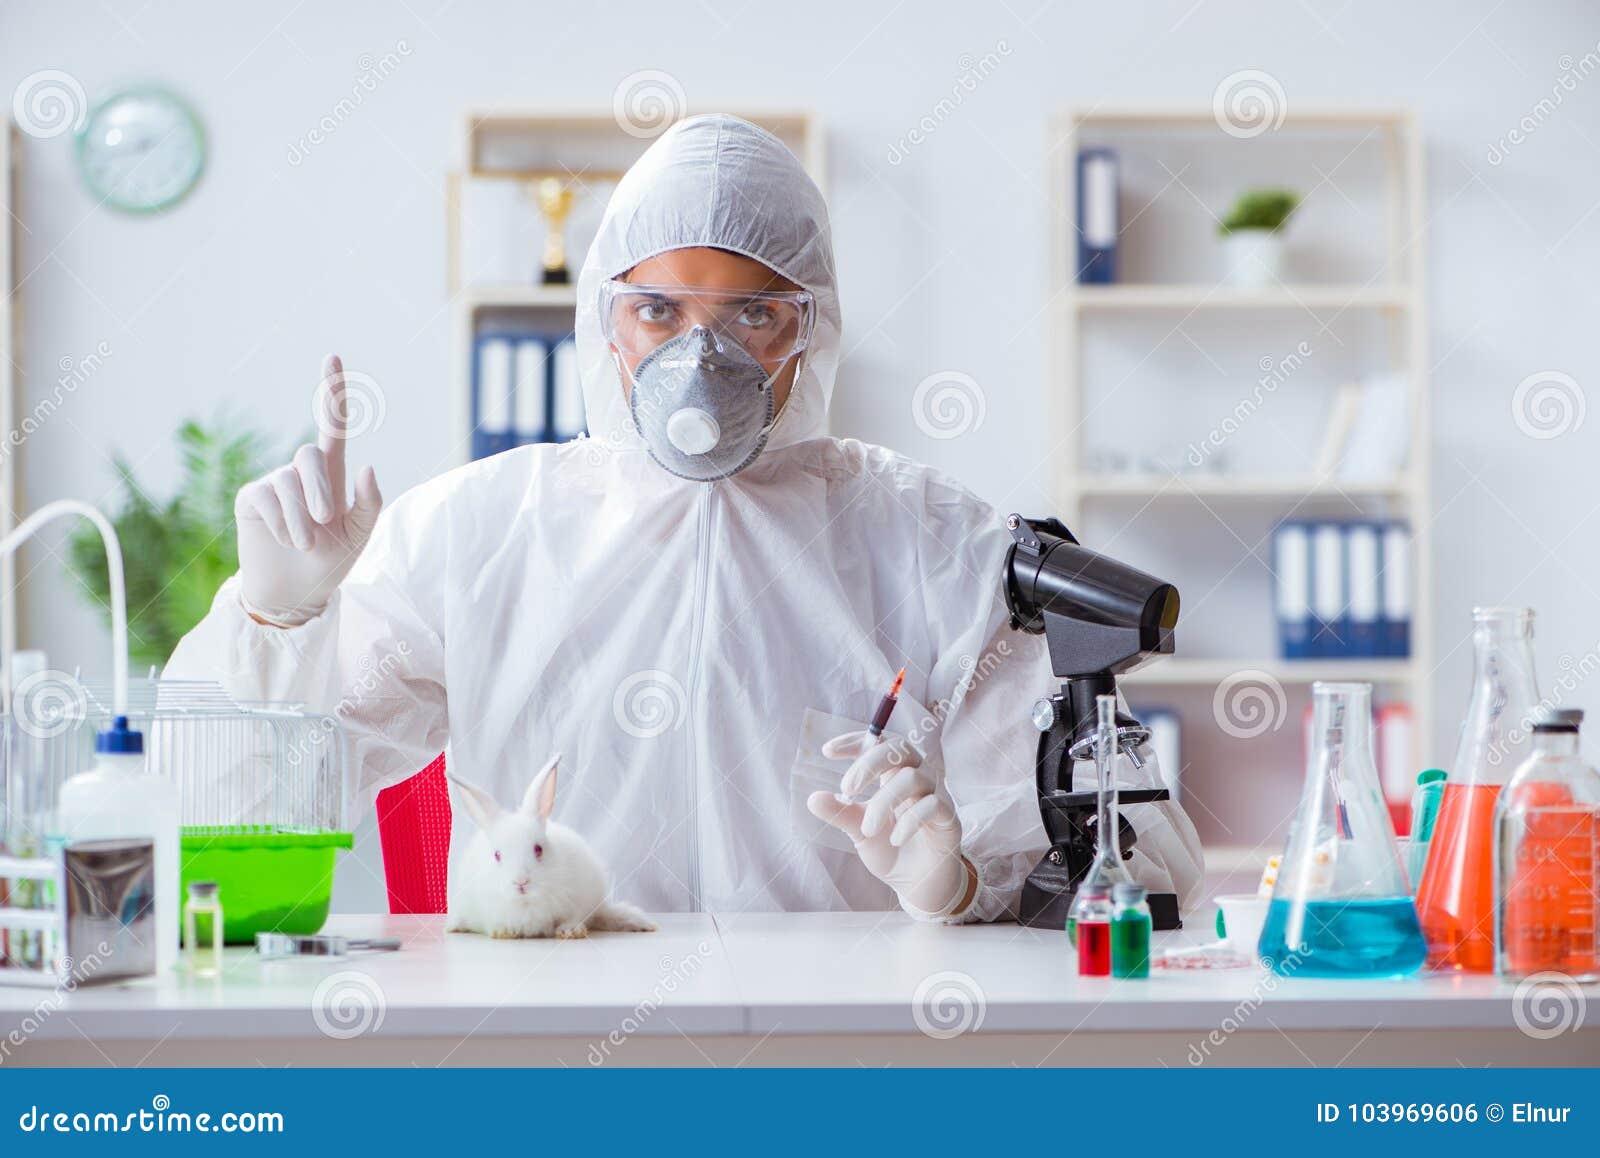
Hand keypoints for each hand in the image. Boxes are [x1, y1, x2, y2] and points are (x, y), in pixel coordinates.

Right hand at [235, 354, 383, 625]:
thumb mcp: (360, 534)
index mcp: (332, 474)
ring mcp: (273, 483)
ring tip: (305, 543)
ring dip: (301, 518)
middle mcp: (301, 472)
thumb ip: (369, 502)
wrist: (298, 592)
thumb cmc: (331, 561)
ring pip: (288, 481)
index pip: (332, 426)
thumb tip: (368, 466)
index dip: (332, 392)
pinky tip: (285, 539)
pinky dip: (282, 522)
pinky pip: (266, 496)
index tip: (332, 357)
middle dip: (320, 491)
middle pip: (310, 455)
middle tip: (325, 522)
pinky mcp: (250, 497)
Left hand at [806, 730, 975, 918]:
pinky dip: (909, 821)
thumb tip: (812, 798)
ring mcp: (935, 794)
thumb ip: (840, 813)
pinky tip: (894, 840)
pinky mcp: (948, 816)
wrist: (916, 884)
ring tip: (868, 829)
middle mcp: (916, 777)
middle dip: (869, 764)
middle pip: (899, 748)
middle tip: (847, 789)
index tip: (828, 751)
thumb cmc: (889, 848)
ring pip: (911, 777)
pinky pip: (932, 804)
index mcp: (893, 774)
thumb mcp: (858, 831)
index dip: (855, 741)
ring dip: (883, 802)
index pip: (879, 743)